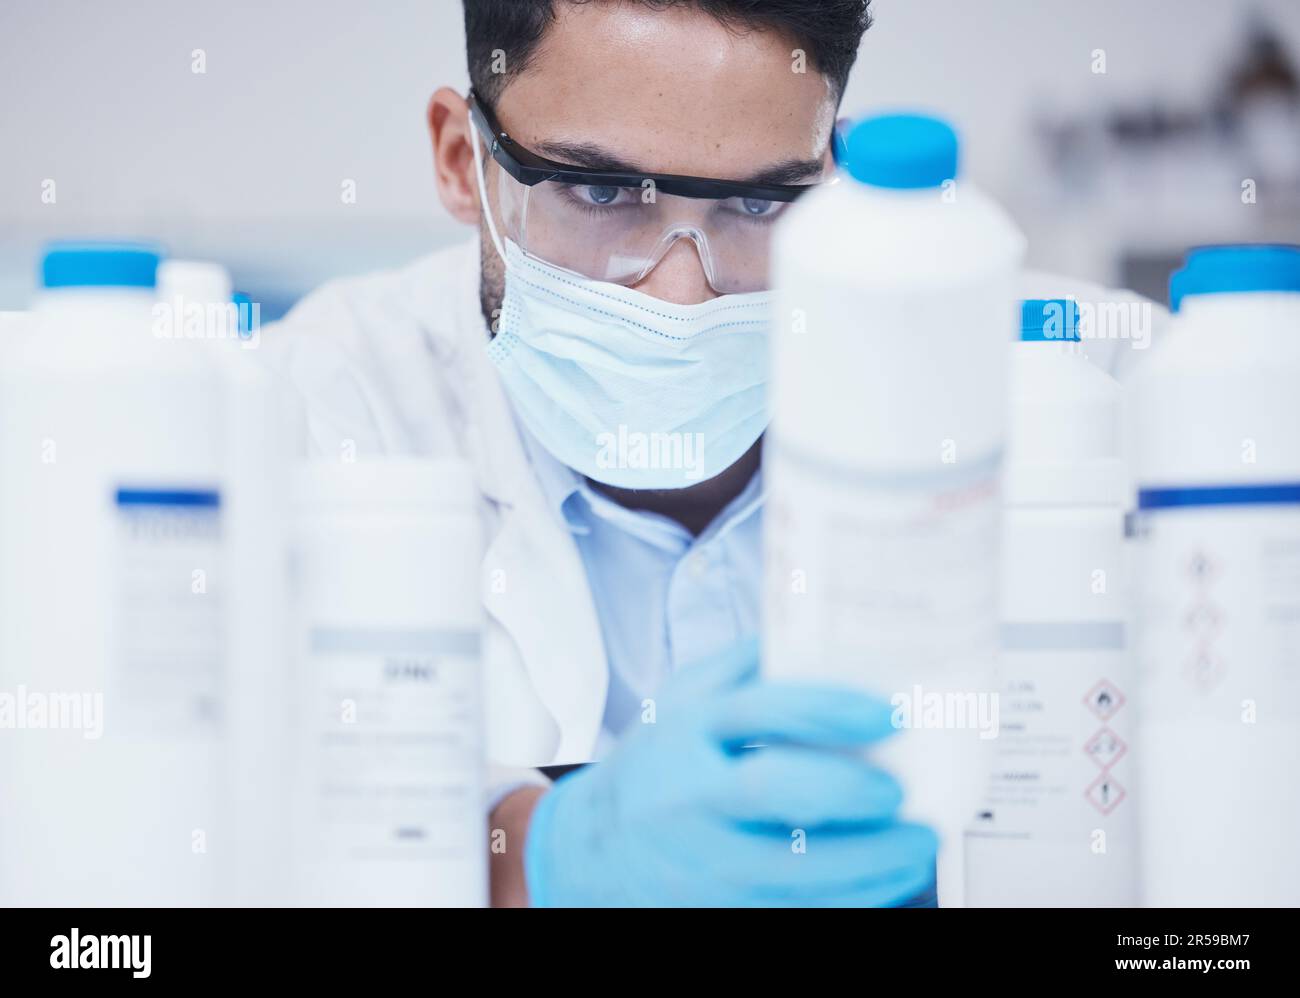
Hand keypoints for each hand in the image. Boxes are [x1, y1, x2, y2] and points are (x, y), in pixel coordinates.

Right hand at [523, 637, 936, 905]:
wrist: (590, 852)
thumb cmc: (655, 767)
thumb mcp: (681, 702)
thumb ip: (744, 667)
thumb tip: (823, 627)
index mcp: (687, 731)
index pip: (759, 712)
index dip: (830, 709)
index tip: (889, 714)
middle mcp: (690, 796)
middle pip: (775, 792)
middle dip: (850, 793)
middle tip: (904, 793)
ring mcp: (702, 862)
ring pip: (794, 871)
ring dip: (871, 863)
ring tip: (922, 845)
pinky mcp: (718, 910)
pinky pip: (794, 912)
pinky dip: (850, 901)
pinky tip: (888, 881)